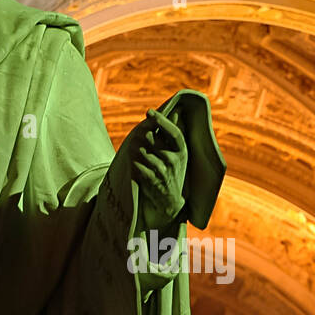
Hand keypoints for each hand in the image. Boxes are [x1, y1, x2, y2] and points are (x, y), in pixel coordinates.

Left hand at [123, 108, 186, 232]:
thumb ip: (173, 132)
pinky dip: (133, 163)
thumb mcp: (177, 153)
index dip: (162, 120)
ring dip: (134, 150)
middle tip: (137, 138)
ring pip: (141, 151)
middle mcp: (174, 160)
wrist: (169, 202)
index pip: (174, 132)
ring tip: (134, 152)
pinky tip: (134, 165)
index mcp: (182, 151)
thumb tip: (177, 111)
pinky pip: (136, 165)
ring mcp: (163, 171)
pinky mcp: (151, 180)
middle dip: (141, 136)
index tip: (149, 111)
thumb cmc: (172, 172)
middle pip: (151, 138)